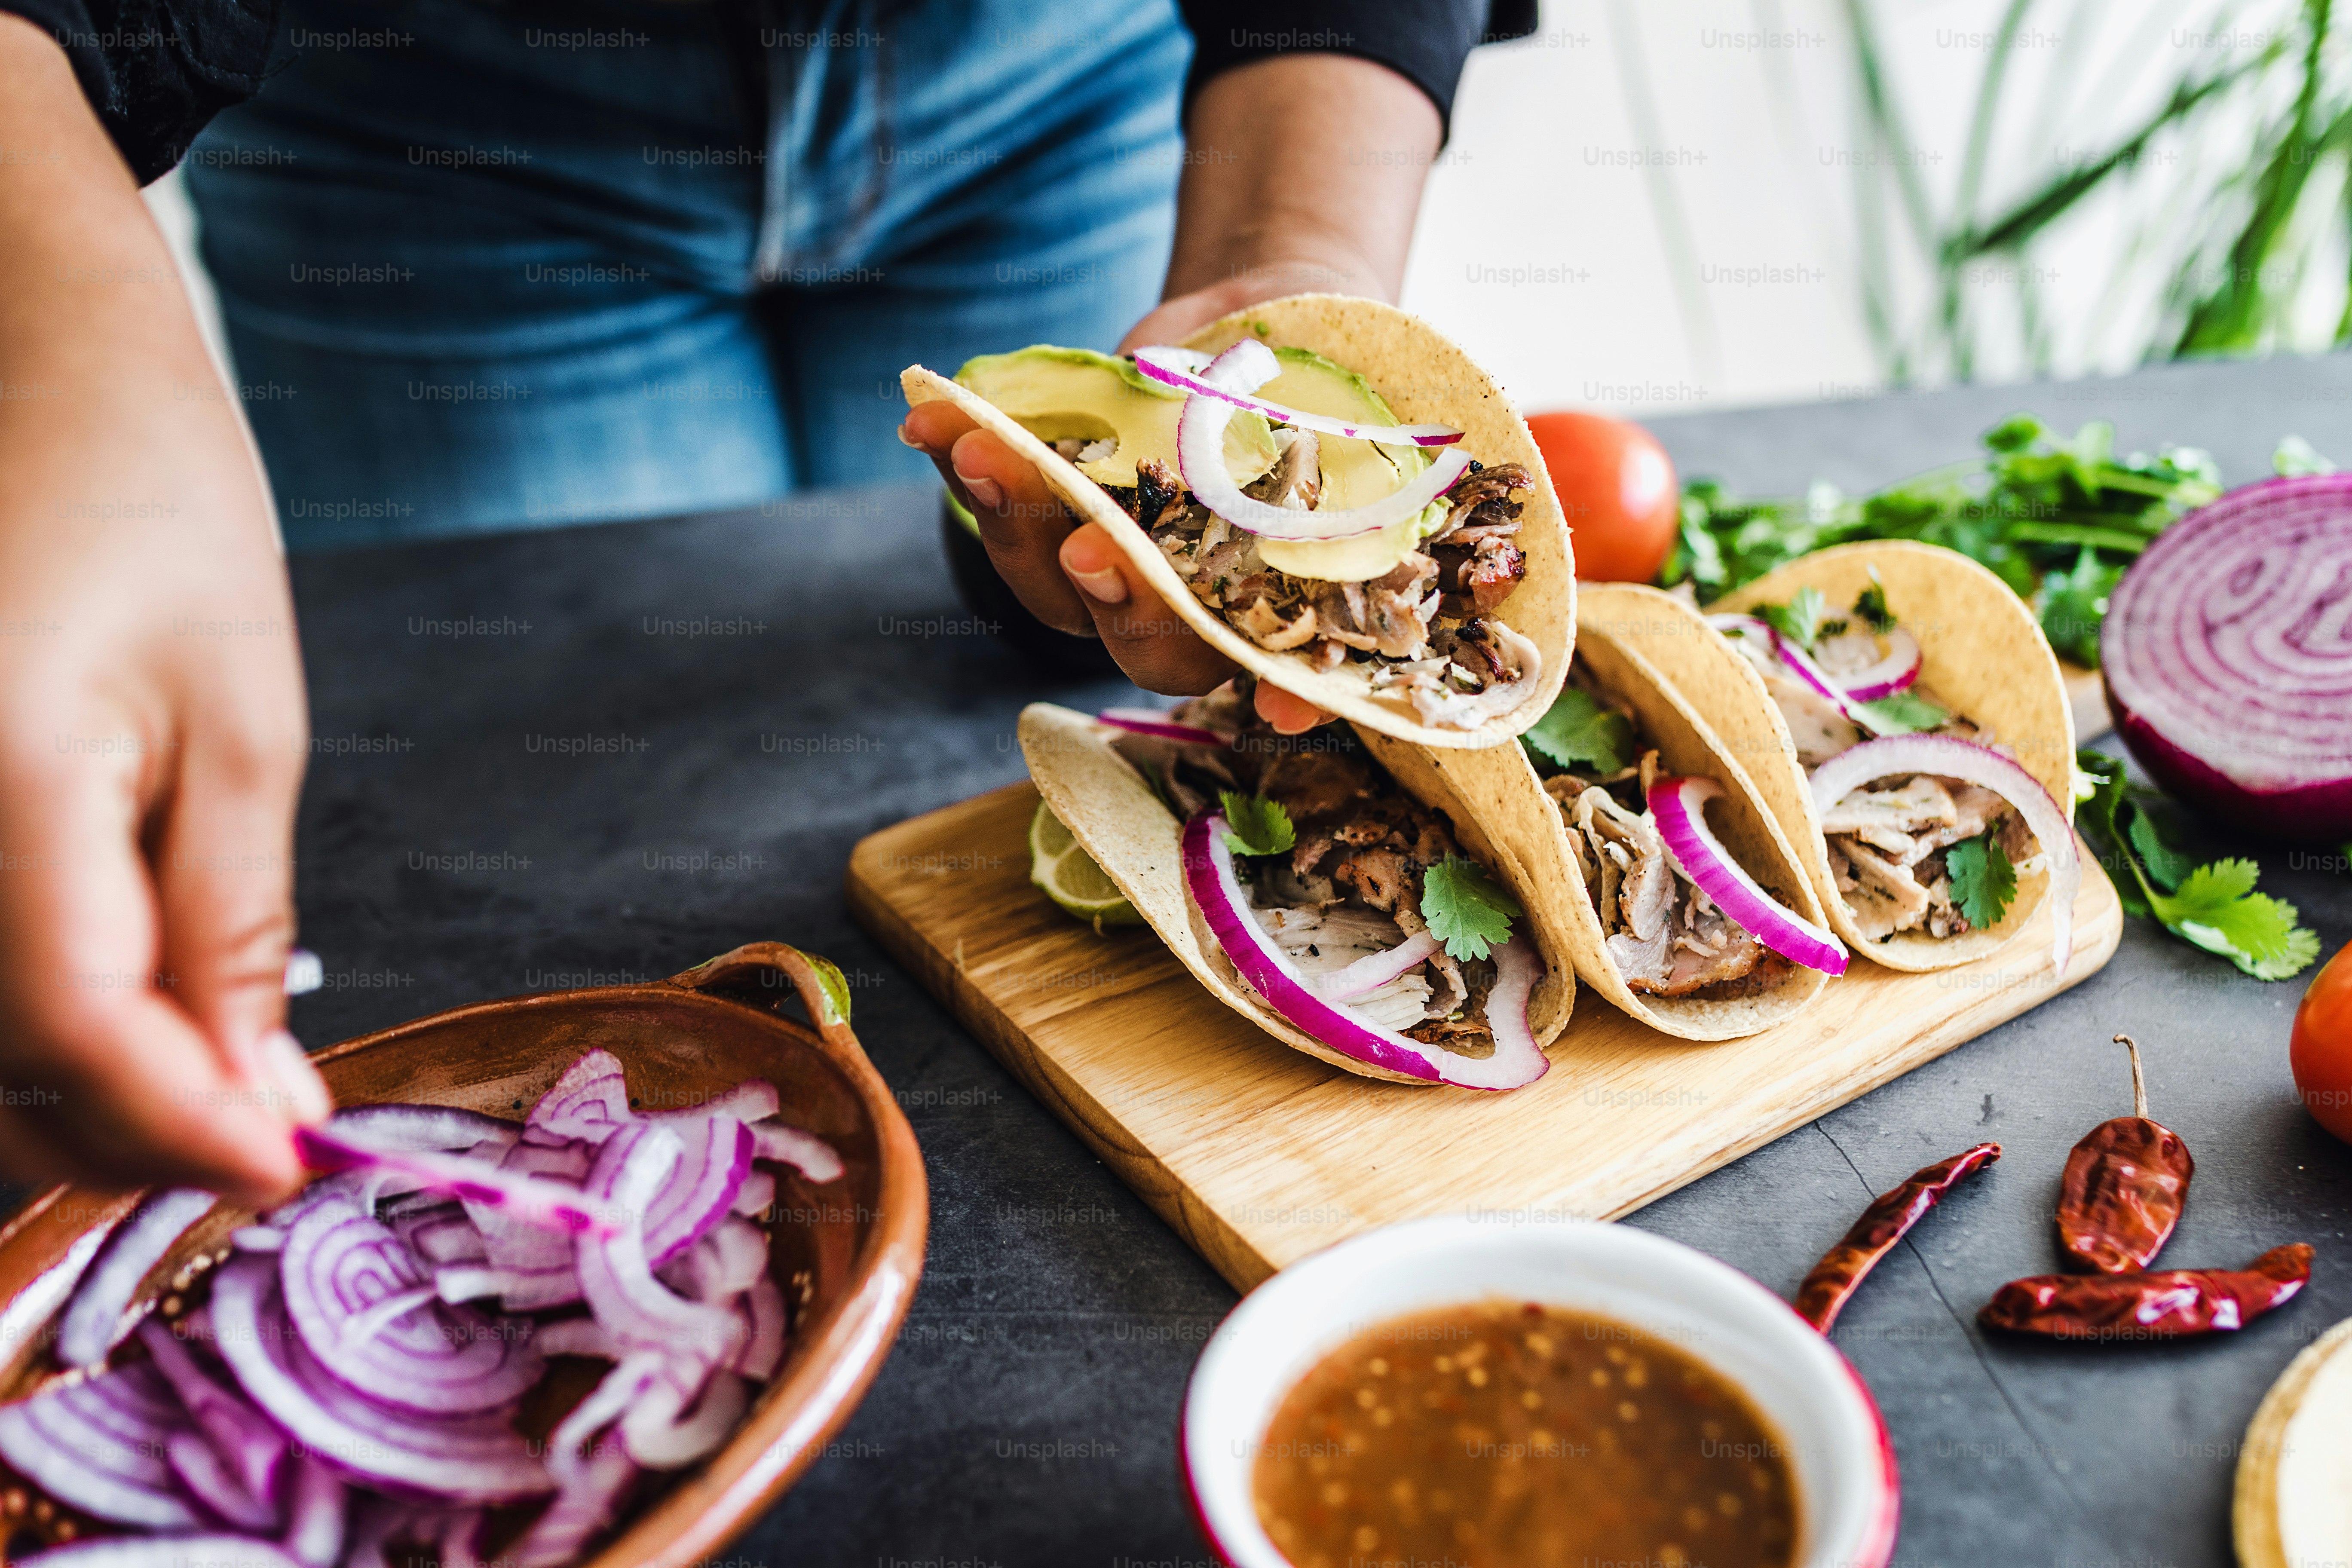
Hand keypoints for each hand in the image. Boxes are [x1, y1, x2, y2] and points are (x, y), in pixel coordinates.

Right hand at [0, 17, 328, 1204]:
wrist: (25, 354)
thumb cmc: (151, 497)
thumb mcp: (239, 718)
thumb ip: (229, 922)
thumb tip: (255, 1097)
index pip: (78, 1039)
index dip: (188, 1128)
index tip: (294, 1163)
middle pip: (2, 1068)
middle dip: (136, 1124)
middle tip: (266, 1124)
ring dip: (83, 1083)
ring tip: (215, 1067)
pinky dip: (35, 1014)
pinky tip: (133, 995)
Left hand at [910, 55, 1441, 728]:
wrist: (1279, 331)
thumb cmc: (1355, 397)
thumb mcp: (1402, 443)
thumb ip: (1417, 502)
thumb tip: (1482, 541)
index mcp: (1289, 616)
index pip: (1294, 674)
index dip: (1287, 695)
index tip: (1286, 704)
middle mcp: (1197, 618)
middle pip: (1151, 644)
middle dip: (1122, 600)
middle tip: (1094, 553)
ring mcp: (1118, 578)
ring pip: (1056, 590)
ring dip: (1015, 526)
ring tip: (985, 452)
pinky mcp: (1056, 525)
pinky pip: (1004, 518)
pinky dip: (966, 470)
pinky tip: (936, 423)